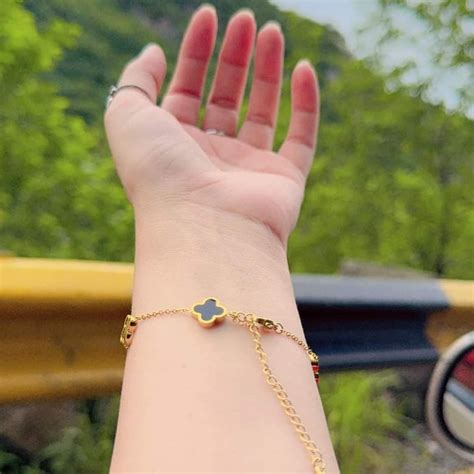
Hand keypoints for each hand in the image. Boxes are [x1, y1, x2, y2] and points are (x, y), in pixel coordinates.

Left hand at [104, 5, 318, 248]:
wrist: (203, 227)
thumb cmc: (161, 174)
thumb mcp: (127, 116)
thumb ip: (136, 80)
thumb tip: (153, 52)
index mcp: (175, 143)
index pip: (187, 88)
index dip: (195, 51)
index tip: (208, 15)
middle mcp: (212, 156)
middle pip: (227, 96)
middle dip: (234, 56)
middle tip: (246, 19)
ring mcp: (249, 168)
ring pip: (264, 111)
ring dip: (268, 70)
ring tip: (272, 31)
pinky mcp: (285, 179)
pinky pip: (302, 137)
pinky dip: (306, 104)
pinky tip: (304, 69)